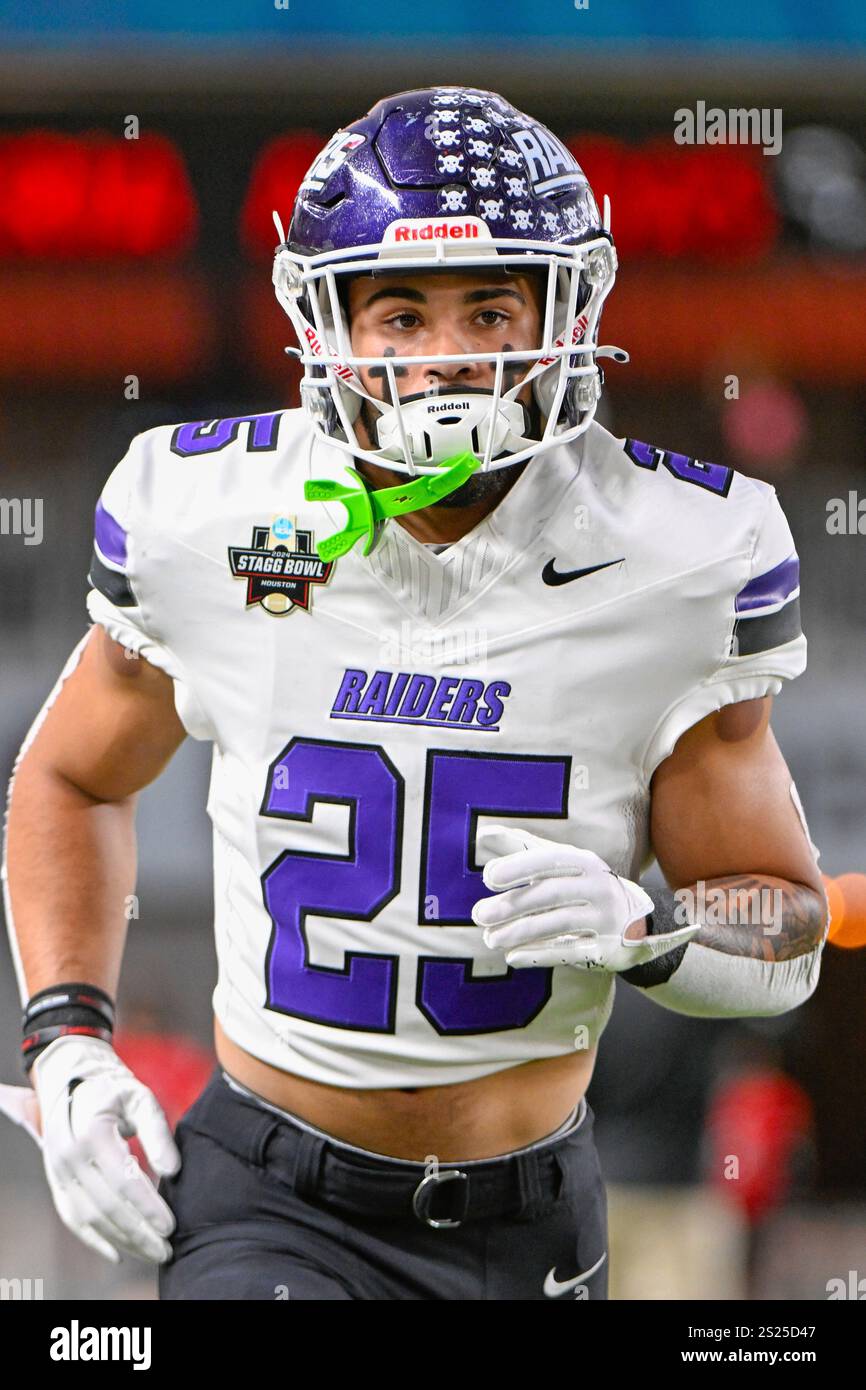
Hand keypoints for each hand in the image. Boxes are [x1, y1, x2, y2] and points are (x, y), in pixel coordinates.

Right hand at [29, 1035, 180, 1263]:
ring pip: (90, 1218)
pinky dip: (94, 1239)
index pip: (123, 1180)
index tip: (170, 1225)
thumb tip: (172, 1171)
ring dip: (121, 1240)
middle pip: (107, 1205)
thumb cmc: (114, 1089)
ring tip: (151, 1252)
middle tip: (167, 1249)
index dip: (148, 1206)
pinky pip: (72, 1217)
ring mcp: (57, 1171)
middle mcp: (68, 1155)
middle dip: (139, 1231)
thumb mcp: (141, 1098)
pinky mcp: (56, 1181)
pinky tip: (118, 1253)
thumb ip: (157, 1133)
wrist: (73, 1079)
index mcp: (91, 1132)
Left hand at [471, 825, 699, 969]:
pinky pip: (569, 952)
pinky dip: (539, 955)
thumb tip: (483, 833)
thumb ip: (524, 848)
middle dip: (512, 905)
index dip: (519, 866)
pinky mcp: (606, 949)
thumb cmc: (586, 886)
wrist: (640, 921)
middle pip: (551, 894)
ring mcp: (605, 920)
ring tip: (490, 939)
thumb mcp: (564, 864)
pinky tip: (512, 957)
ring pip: (557, 924)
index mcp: (586, 862)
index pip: (550, 860)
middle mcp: (599, 888)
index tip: (488, 877)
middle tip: (480, 914)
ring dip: (519, 932)